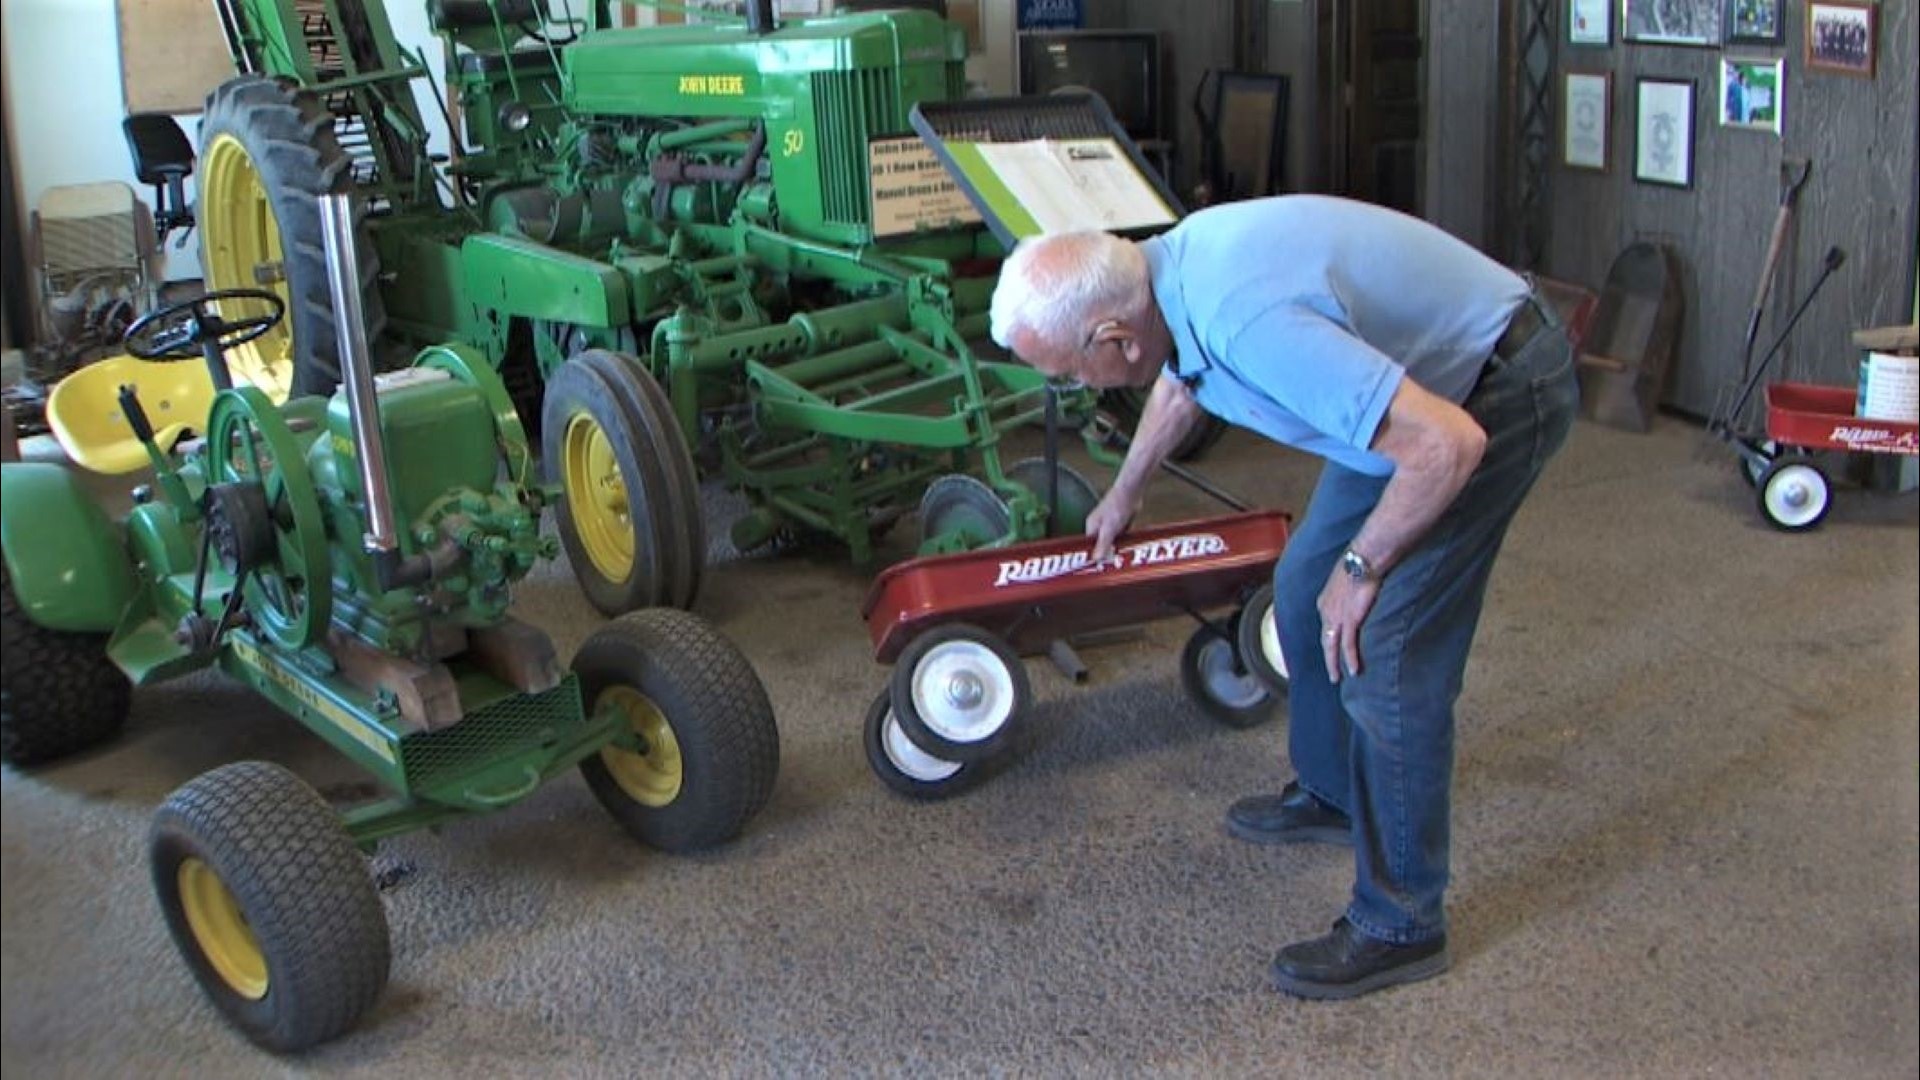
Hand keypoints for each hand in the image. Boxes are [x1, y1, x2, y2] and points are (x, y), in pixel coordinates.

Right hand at [1084, 487, 1140, 562]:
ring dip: (1117, 548)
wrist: (1130, 492)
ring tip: (1121, 562)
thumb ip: (1102, 544)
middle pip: (1100, 545)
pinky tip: (1129, 548)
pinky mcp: (1120, 522)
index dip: (1093, 557)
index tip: (1097, 567)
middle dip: (1106, 554)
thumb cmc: (1116, 506)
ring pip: (1112, 541)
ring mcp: (1110, 524)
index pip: (1089, 546)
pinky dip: (1124, 541)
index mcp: (1091, 527)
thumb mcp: (1108, 529)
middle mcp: (1099, 526)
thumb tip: (1096, 559)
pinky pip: (1121, 536)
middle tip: (1111, 567)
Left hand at [1317, 568, 1380, 682]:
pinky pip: (1348, 645)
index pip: (1325, 625)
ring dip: (1334, 664)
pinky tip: (1353, 671)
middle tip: (1331, 674)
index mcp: (1325, 600)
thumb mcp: (1348, 579)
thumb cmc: (1361, 562)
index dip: (1327, 639)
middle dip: (1327, 659)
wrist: (1366, 557)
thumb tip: (1357, 594)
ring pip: (1332, 647)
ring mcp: (1336, 616)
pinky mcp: (1349, 620)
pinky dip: (1350, 659)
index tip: (1331, 650)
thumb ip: (1349, 591)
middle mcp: (1326, 610)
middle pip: (1324, 640)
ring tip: (1338, 678)